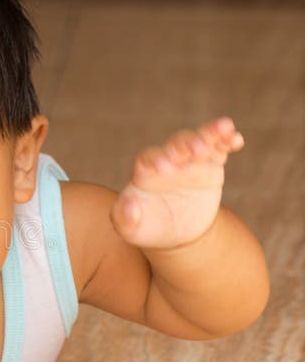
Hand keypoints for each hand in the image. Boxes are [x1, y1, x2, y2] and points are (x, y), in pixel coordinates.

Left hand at [111, 117, 244, 248]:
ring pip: (199, 139)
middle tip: (197, 150)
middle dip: (186, 145)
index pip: (148, 159)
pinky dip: (227, 140)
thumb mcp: (132, 229)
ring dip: (209, 133)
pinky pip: (219, 148)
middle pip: (176, 145)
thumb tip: (127, 207)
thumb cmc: (148, 227)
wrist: (175, 233)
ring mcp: (189, 160)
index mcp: (144, 172)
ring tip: (224, 128)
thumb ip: (125, 218)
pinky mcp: (210, 164)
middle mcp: (167, 159)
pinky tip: (236, 139)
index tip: (163, 168)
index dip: (155, 160)